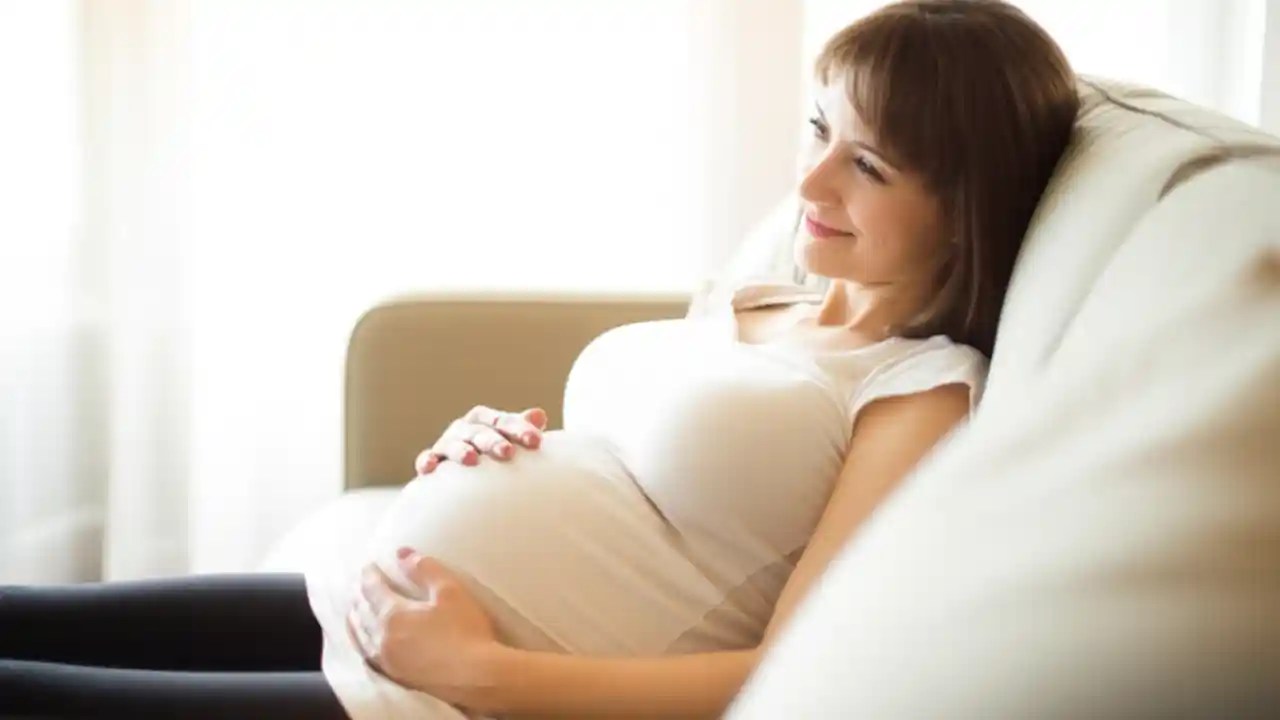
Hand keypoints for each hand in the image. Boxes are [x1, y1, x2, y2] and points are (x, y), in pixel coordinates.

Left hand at [348, 548, 501, 706]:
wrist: (477, 676)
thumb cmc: (466, 630)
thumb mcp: (450, 591)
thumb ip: (425, 570)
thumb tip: (402, 553)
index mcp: (394, 614)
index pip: (373, 589)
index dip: (369, 575)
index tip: (369, 565)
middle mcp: (383, 638)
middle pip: (362, 612)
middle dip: (359, 595)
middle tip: (360, 585)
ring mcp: (387, 659)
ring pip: (360, 635)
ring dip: (355, 619)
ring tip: (353, 610)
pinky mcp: (395, 675)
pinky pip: (367, 655)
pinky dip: (360, 642)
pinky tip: (364, 641)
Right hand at [415, 406, 546, 474]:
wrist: (463, 476)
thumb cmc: (493, 456)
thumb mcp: (509, 441)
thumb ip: (522, 429)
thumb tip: (539, 415)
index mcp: (486, 421)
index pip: (503, 422)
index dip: (519, 429)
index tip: (536, 442)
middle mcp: (464, 429)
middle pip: (479, 431)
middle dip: (492, 441)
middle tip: (507, 452)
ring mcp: (446, 444)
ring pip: (452, 444)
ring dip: (460, 450)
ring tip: (471, 459)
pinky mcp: (431, 462)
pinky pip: (426, 460)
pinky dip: (427, 461)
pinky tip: (430, 468)